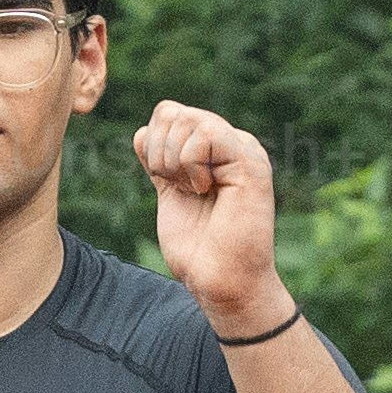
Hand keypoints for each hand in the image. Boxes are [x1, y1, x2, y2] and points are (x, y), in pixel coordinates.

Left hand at [136, 100, 284, 332]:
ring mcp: (243, 150)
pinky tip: (206, 189)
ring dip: (175, 161)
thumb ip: (160, 163)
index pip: (169, 114)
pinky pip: (206, 133)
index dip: (153, 146)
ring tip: (195, 190)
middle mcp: (231, 143)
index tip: (169, 184)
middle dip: (160, 153)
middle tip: (180, 188)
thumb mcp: (170, 195)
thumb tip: (141, 132)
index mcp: (214, 149)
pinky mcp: (250, 161)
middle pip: (172, 112)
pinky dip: (192, 164)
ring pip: (187, 119)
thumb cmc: (198, 248)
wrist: (220, 280)